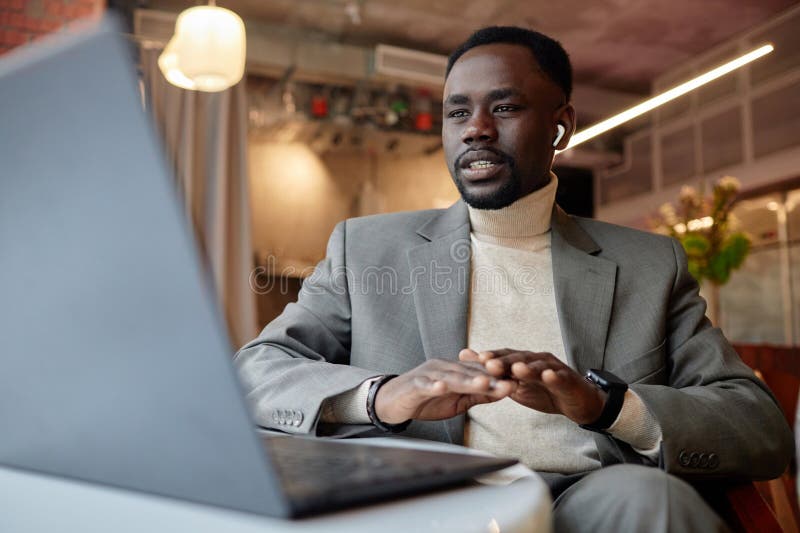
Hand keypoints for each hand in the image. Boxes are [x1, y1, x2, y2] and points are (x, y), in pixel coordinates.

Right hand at [374, 359, 516, 423]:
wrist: (393, 402)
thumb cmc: (426, 400)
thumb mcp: (457, 400)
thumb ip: (478, 394)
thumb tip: (504, 391)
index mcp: (456, 369)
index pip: (481, 371)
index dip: (499, 376)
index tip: (520, 382)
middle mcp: (444, 367)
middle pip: (470, 372)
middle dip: (490, 377)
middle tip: (509, 382)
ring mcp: (429, 374)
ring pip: (451, 376)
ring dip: (467, 379)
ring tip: (483, 383)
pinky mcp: (414, 383)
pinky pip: (425, 384)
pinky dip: (433, 385)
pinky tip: (442, 387)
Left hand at [459, 348, 605, 424]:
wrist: (577, 403)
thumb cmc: (545, 392)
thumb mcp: (518, 387)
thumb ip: (499, 378)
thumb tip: (473, 368)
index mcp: (523, 361)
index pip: (503, 356)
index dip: (488, 356)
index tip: (470, 357)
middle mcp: (536, 359)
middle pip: (517, 358)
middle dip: (502, 360)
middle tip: (487, 362)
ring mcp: (553, 367)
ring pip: (537, 365)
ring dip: (526, 367)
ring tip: (516, 369)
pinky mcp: (568, 379)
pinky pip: (560, 377)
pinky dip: (553, 376)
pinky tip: (548, 376)